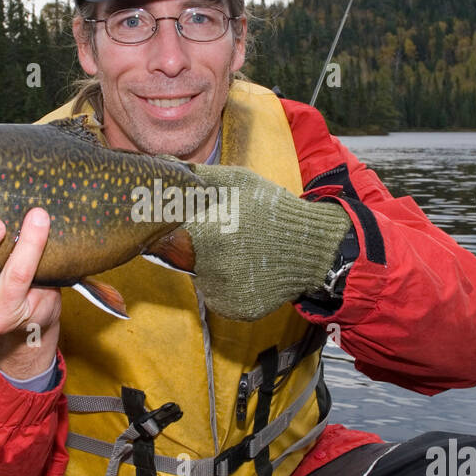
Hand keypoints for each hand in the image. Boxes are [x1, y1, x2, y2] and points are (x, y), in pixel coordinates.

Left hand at [182, 164, 351, 320]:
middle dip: (198, 247)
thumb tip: (163, 165)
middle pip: (185, 258)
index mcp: (206, 234)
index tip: (197, 222)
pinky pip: (219, 297)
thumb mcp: (237, 181)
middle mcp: (210, 268)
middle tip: (227, 236)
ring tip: (240, 252)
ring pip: (202, 279)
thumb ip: (197, 175)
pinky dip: (228, 286)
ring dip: (213, 267)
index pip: (169, 236)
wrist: (311, 246)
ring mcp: (223, 293)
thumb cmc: (271, 208)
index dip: (180, 228)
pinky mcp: (236, 310)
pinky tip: (247, 271)